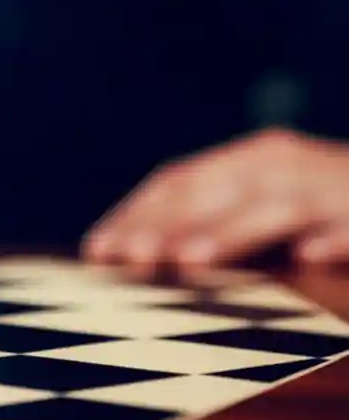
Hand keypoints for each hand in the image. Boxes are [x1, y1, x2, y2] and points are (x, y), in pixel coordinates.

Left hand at [83, 128, 348, 267]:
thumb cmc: (325, 204)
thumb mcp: (262, 204)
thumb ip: (212, 219)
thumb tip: (138, 250)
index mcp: (249, 159)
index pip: (178, 182)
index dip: (135, 213)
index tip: (96, 250)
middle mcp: (284, 163)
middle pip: (213, 190)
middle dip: (165, 225)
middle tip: (125, 259)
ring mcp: (332, 185)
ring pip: (276, 204)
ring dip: (233, 230)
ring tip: (190, 260)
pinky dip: (337, 235)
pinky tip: (312, 254)